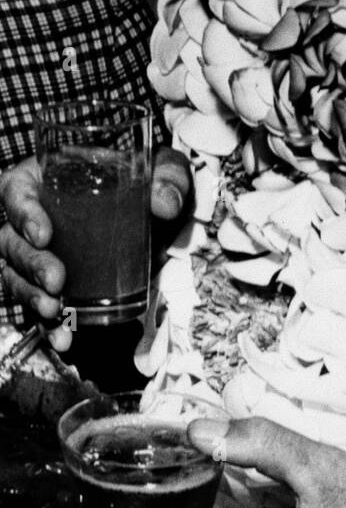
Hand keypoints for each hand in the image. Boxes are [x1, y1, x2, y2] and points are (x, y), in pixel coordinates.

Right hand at [0, 147, 190, 347]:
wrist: (156, 215)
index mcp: (48, 180)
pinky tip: (63, 338)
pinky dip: (49, 325)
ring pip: (16, 276)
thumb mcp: (162, 169)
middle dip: (31, 265)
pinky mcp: (53, 285)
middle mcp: (34, 217)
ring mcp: (39, 254)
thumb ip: (168, 178)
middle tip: (57, 281)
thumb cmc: (147, 182)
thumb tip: (166, 204)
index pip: (16, 192)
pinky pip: (40, 305)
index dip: (22, 213)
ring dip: (31, 297)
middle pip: (12, 241)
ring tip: (55, 311)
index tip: (44, 235)